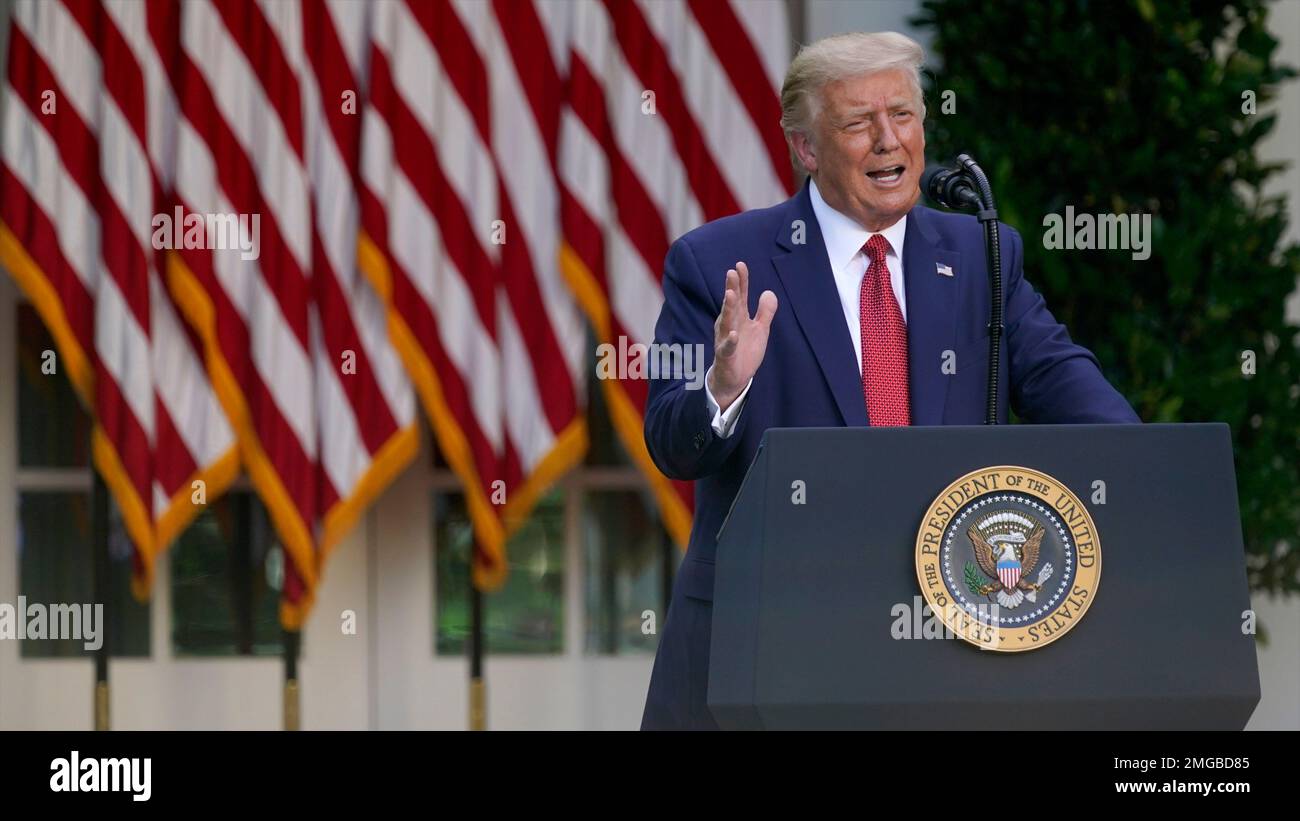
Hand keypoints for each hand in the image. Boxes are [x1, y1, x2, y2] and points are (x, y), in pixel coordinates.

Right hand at [708, 261, 777, 410]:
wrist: (734, 377)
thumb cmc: (745, 350)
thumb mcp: (760, 329)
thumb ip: (765, 311)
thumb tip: (769, 292)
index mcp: (738, 317)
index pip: (739, 295)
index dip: (741, 281)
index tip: (740, 265)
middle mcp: (729, 325)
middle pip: (731, 304)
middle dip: (731, 288)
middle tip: (732, 273)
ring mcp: (725, 339)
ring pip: (726, 322)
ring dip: (728, 309)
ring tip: (731, 295)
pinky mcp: (725, 355)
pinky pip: (727, 347)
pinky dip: (729, 341)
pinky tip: (733, 334)